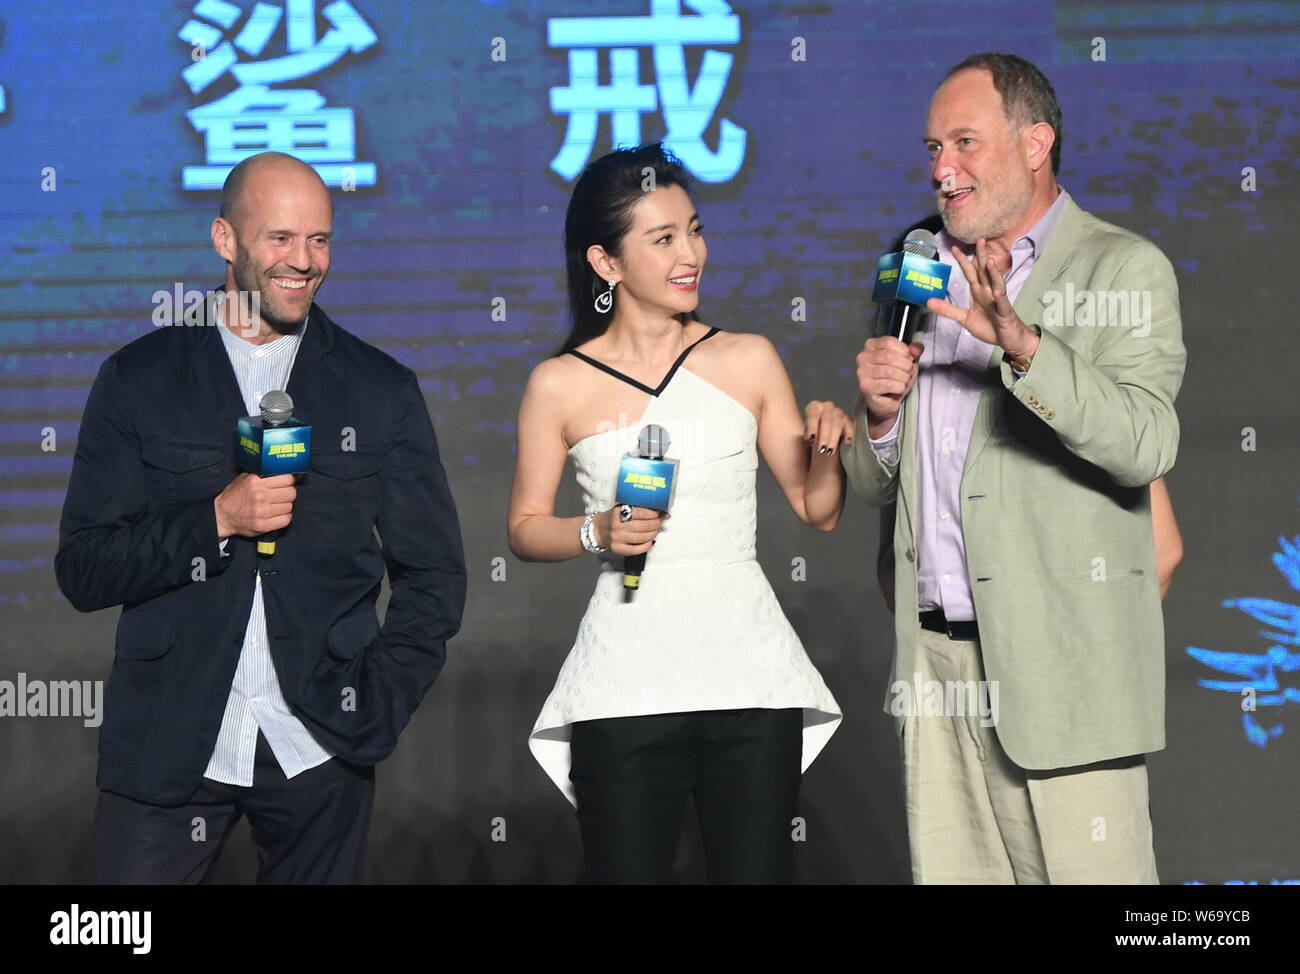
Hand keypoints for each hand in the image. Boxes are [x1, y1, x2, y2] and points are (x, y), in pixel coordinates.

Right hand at [214, 472, 296, 537]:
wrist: (221, 516)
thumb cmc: (235, 496)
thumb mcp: (245, 479)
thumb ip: (264, 475)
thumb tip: (287, 473)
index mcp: (255, 482)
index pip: (286, 479)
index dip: (288, 480)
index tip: (286, 482)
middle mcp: (259, 496)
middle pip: (291, 493)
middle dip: (288, 493)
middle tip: (282, 494)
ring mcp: (261, 512)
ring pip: (289, 506)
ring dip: (286, 506)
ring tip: (277, 505)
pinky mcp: (263, 526)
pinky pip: (286, 519)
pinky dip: (284, 517)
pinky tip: (277, 514)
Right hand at [593, 505, 667, 555]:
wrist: (597, 530)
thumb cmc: (612, 518)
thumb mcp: (621, 508)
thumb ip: (637, 508)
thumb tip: (659, 511)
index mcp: (618, 512)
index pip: (641, 512)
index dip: (654, 513)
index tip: (659, 513)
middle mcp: (617, 525)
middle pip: (644, 526)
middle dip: (656, 523)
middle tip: (659, 521)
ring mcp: (617, 538)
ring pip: (642, 538)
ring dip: (653, 534)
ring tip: (655, 530)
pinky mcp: (618, 548)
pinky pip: (636, 550)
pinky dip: (646, 546)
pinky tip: (650, 542)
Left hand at [803, 400, 853, 455]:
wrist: (822, 434)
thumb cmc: (813, 433)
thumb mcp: (807, 432)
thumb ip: (806, 434)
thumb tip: (809, 440)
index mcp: (814, 407)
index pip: (813, 416)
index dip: (812, 428)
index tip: (811, 440)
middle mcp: (827, 406)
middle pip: (827, 420)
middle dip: (824, 436)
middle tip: (822, 449)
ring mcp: (838, 412)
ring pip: (838, 424)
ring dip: (834, 438)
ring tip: (830, 451)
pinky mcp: (847, 419)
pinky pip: (849, 425)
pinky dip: (849, 433)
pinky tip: (847, 441)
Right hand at [856, 336, 923, 433]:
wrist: (887, 400)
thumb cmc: (895, 377)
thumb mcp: (907, 360)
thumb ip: (913, 351)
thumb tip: (917, 348)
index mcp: (871, 346)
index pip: (889, 342)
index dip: (904, 351)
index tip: (908, 359)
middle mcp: (863, 357)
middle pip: (890, 356)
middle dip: (905, 366)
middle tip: (908, 372)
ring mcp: (862, 373)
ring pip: (890, 371)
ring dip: (904, 378)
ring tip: (904, 382)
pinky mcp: (866, 387)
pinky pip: (889, 385)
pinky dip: (899, 388)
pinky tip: (898, 389)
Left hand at [925, 238, 1038, 359]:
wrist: (1008, 339)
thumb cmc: (990, 326)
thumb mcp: (965, 318)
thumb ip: (948, 310)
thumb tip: (929, 302)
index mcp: (979, 292)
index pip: (970, 273)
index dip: (963, 261)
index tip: (954, 247)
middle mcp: (989, 293)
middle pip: (985, 272)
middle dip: (982, 256)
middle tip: (980, 241)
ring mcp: (998, 301)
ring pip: (996, 284)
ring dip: (993, 273)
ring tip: (989, 262)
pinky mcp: (1005, 313)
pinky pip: (1002, 305)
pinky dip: (1000, 299)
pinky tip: (996, 292)